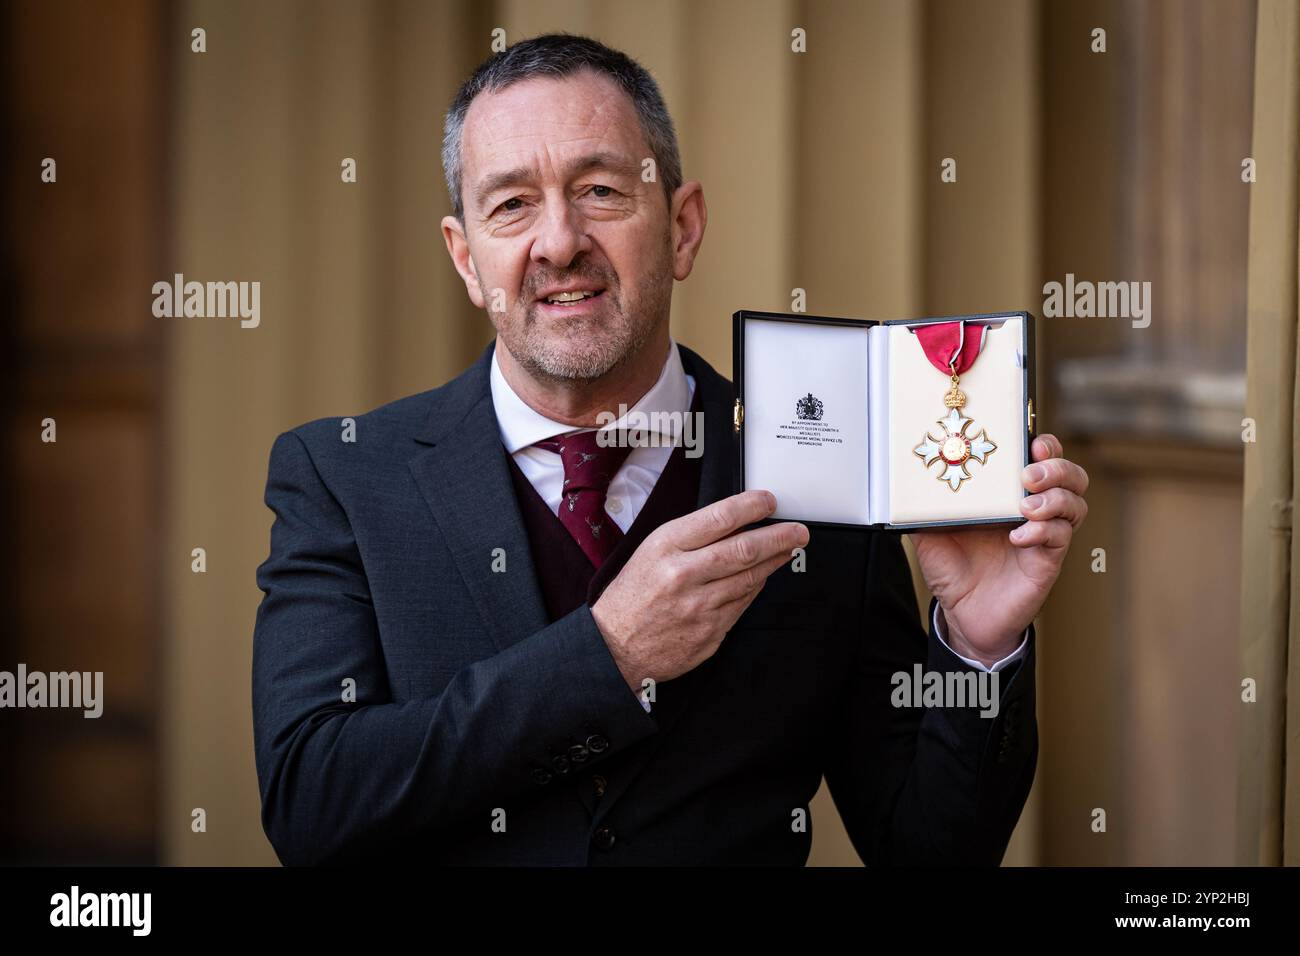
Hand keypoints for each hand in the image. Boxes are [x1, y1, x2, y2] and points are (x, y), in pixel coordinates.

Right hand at [591, 490, 807, 691]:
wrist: (614, 647)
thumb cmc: (633, 595)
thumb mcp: (651, 552)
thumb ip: (691, 537)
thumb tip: (736, 523)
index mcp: (666, 547)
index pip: (719, 518)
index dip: (751, 506)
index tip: (769, 501)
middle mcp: (683, 574)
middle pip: (744, 549)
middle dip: (779, 537)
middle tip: (799, 531)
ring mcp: (699, 606)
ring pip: (750, 578)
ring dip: (775, 561)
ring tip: (789, 550)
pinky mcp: (710, 632)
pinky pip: (743, 604)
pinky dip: (756, 588)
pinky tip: (762, 578)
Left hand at [909, 433, 1086, 664]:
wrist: (962, 614)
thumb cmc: (952, 568)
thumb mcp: (930, 532)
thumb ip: (924, 506)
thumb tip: (907, 481)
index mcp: (1008, 494)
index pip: (1041, 459)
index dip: (1045, 446)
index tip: (1032, 441)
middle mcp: (1033, 510)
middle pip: (1071, 477)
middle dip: (1057, 467)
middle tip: (1029, 474)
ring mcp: (1044, 536)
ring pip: (1075, 505)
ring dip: (1055, 498)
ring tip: (1026, 505)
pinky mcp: (1047, 561)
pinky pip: (1059, 538)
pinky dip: (1043, 532)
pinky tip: (1018, 537)